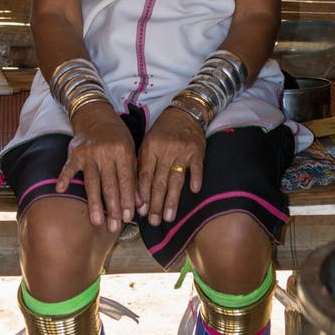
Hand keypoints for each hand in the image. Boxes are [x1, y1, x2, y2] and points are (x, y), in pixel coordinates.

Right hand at [56, 101, 136, 234]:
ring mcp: (89, 153)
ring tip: (97, 221)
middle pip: (110, 184)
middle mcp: (106, 152)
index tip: (129, 218)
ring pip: (92, 182)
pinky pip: (68, 167)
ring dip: (94, 203)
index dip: (127, 200)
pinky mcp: (74, 153)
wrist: (96, 116)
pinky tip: (61, 190)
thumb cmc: (117, 137)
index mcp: (123, 151)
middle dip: (113, 207)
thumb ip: (134, 176)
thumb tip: (139, 204)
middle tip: (114, 227)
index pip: (126, 180)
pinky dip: (64, 178)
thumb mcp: (130, 151)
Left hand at [137, 106, 205, 226]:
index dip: (143, 195)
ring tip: (168, 217)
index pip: (145, 176)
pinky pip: (196, 167)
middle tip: (153, 222)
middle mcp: (165, 151)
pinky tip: (194, 191)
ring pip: (176, 179)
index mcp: (150, 148)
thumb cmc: (163, 131)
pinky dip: (195, 179)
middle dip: (156, 204)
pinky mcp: (197, 151)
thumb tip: (137, 190)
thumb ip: (143, 163)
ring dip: (172, 200)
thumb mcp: (149, 142)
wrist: (185, 112)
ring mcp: (182, 151)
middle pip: (159, 182)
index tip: (141, 213)